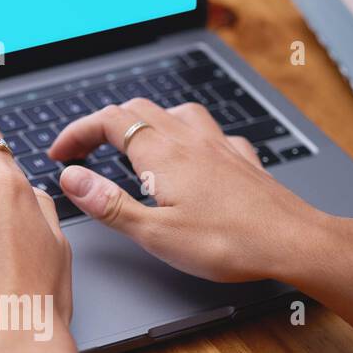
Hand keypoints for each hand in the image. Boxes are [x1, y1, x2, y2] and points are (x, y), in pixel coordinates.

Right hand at [48, 97, 337, 282]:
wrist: (292, 241)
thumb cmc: (228, 242)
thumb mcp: (155, 233)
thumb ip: (110, 204)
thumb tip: (71, 179)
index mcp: (162, 153)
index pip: (108, 122)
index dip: (77, 132)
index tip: (60, 153)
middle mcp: (190, 138)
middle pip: (138, 109)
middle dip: (105, 125)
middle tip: (85, 150)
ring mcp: (219, 144)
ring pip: (176, 111)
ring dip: (147, 120)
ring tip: (134, 144)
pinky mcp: (242, 159)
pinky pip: (210, 133)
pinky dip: (188, 136)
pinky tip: (194, 156)